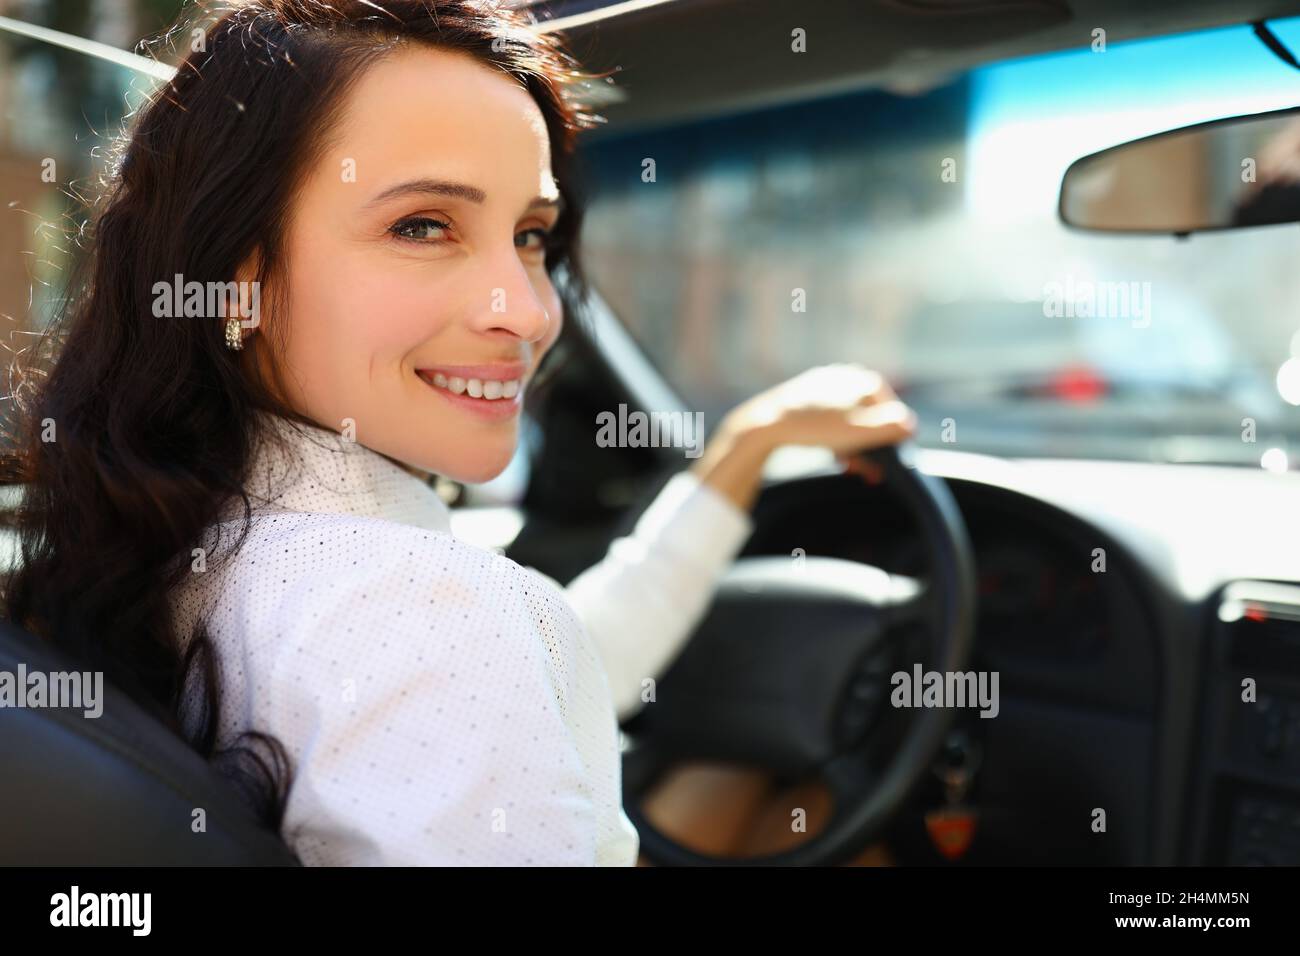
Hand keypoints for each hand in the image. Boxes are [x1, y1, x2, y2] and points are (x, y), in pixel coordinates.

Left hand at [691, 364, 915, 511]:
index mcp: (865, 381)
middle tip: (867, 472)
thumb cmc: (815, 428)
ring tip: (848, 466)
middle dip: (871, 447)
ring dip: (855, 446)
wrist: (766, 424)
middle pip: (871, 417)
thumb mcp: (859, 432)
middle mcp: (848, 376)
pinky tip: (833, 456)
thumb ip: (890, 428)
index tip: (884, 464)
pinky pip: (833, 419)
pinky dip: (837, 438)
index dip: (892, 442)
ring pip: (851, 420)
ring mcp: (827, 384)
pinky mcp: (809, 397)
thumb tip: (911, 425)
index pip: (893, 414)